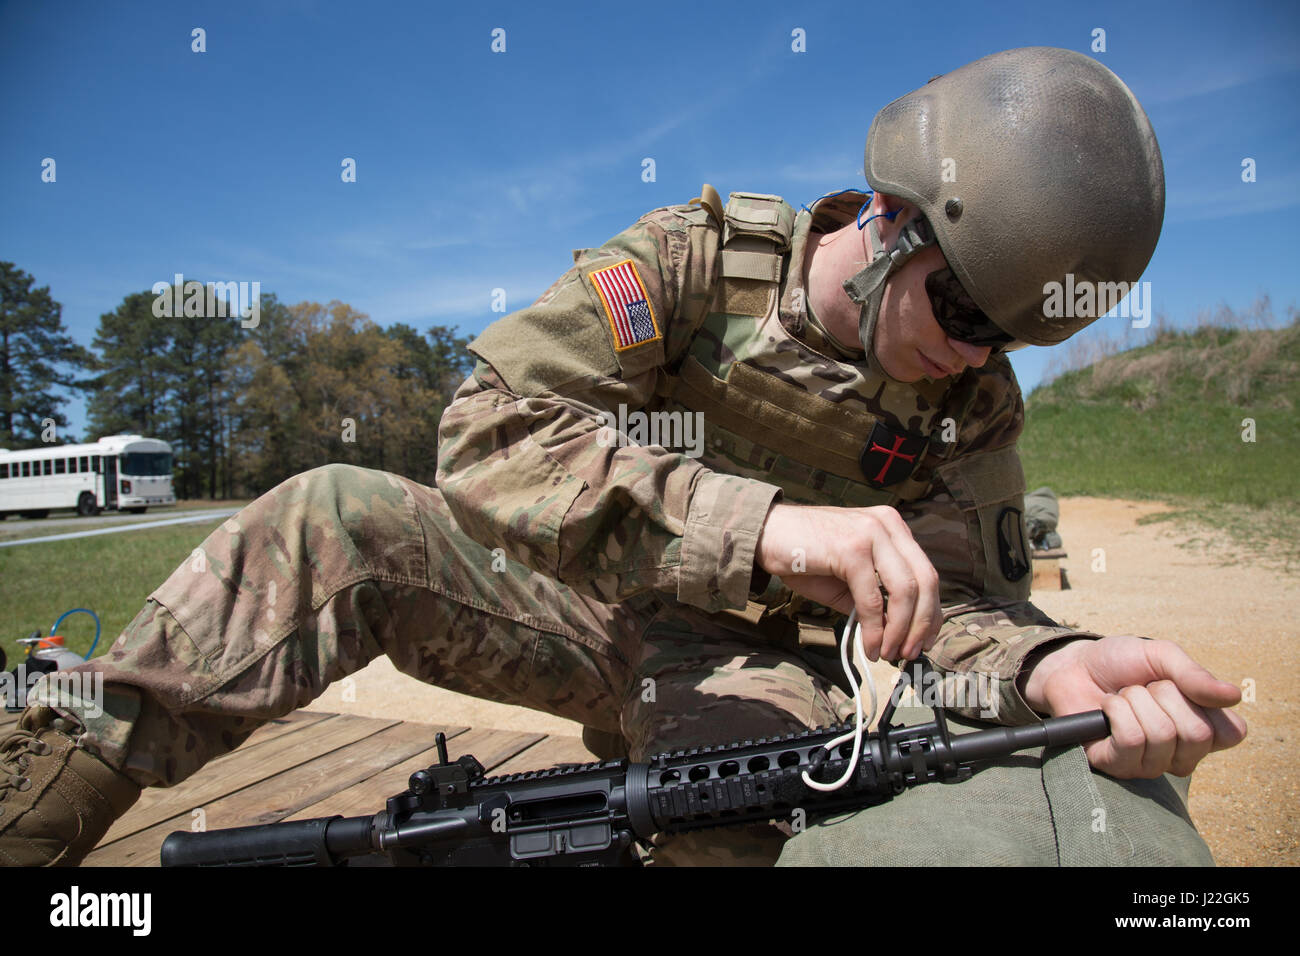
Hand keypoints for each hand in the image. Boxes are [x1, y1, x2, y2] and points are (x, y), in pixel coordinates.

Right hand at [755, 502, 940, 661]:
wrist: (764, 534)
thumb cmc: (803, 554)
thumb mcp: (848, 577)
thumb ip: (874, 598)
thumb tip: (895, 633)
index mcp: (892, 527)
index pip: (926, 572)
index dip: (931, 611)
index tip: (925, 639)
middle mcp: (887, 524)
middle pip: (925, 581)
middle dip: (921, 624)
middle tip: (910, 653)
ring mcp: (871, 533)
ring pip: (905, 590)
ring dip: (900, 630)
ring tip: (889, 653)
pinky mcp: (851, 549)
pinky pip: (872, 598)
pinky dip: (874, 629)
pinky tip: (869, 646)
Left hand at [1021, 635, 1246, 777]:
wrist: (1074, 665)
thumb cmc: (1121, 663)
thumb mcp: (1160, 655)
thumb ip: (1194, 674)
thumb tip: (1232, 696)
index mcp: (1203, 730)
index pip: (1231, 732)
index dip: (1203, 701)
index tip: (1176, 684)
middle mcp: (1181, 755)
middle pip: (1197, 734)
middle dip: (1164, 695)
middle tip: (1143, 688)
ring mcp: (1150, 764)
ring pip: (1162, 735)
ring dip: (1136, 701)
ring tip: (1123, 697)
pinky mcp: (1116, 766)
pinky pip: (1131, 742)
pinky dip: (1117, 711)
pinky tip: (1107, 709)